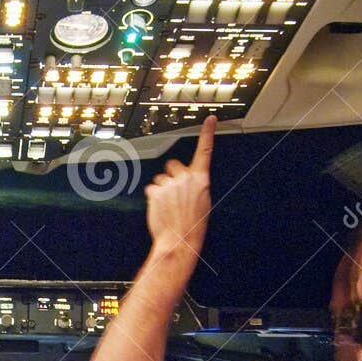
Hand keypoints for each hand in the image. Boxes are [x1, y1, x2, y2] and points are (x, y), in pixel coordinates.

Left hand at [144, 115, 215, 262]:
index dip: (207, 133)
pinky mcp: (156, 190)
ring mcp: (170, 183)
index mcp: (201, 179)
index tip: (209, 120)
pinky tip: (161, 208)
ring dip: (163, 188)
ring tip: (169, 206)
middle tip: (175, 193)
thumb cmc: (193, 225)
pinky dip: (154, 197)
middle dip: (172, 175)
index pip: (205, 150)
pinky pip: (152, 188)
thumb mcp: (203, 201)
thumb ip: (195, 185)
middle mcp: (186, 178)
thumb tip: (187, 181)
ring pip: (161, 178)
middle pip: (173, 164)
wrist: (180, 240)